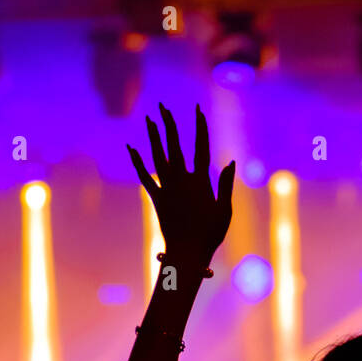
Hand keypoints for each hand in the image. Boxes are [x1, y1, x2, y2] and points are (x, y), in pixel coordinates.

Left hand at [127, 103, 234, 266]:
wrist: (187, 254)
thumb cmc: (210, 235)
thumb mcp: (225, 211)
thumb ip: (226, 185)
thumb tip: (231, 162)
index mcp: (201, 181)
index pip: (201, 147)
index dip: (200, 127)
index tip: (198, 110)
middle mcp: (182, 180)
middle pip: (174, 146)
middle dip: (169, 124)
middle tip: (163, 106)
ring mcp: (167, 188)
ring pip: (157, 156)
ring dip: (152, 136)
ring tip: (148, 119)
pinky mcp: (156, 198)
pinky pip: (145, 177)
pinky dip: (137, 162)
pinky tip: (130, 147)